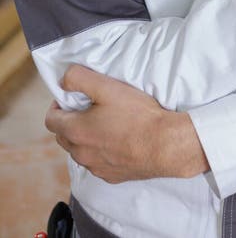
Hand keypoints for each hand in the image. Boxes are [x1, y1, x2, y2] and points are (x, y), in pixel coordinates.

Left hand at [45, 65, 207, 182]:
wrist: (164, 144)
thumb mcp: (107, 87)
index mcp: (75, 131)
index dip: (57, 106)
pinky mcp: (111, 176)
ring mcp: (95, 167)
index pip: (51, 120)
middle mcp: (80, 153)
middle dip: (70, 121)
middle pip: (63, 137)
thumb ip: (80, 79)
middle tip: (89, 108)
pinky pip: (97, 163)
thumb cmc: (137, 115)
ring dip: (85, 138)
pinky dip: (101, 152)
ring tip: (106, 123)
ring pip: (80, 151)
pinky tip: (119, 141)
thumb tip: (64, 80)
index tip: (71, 98)